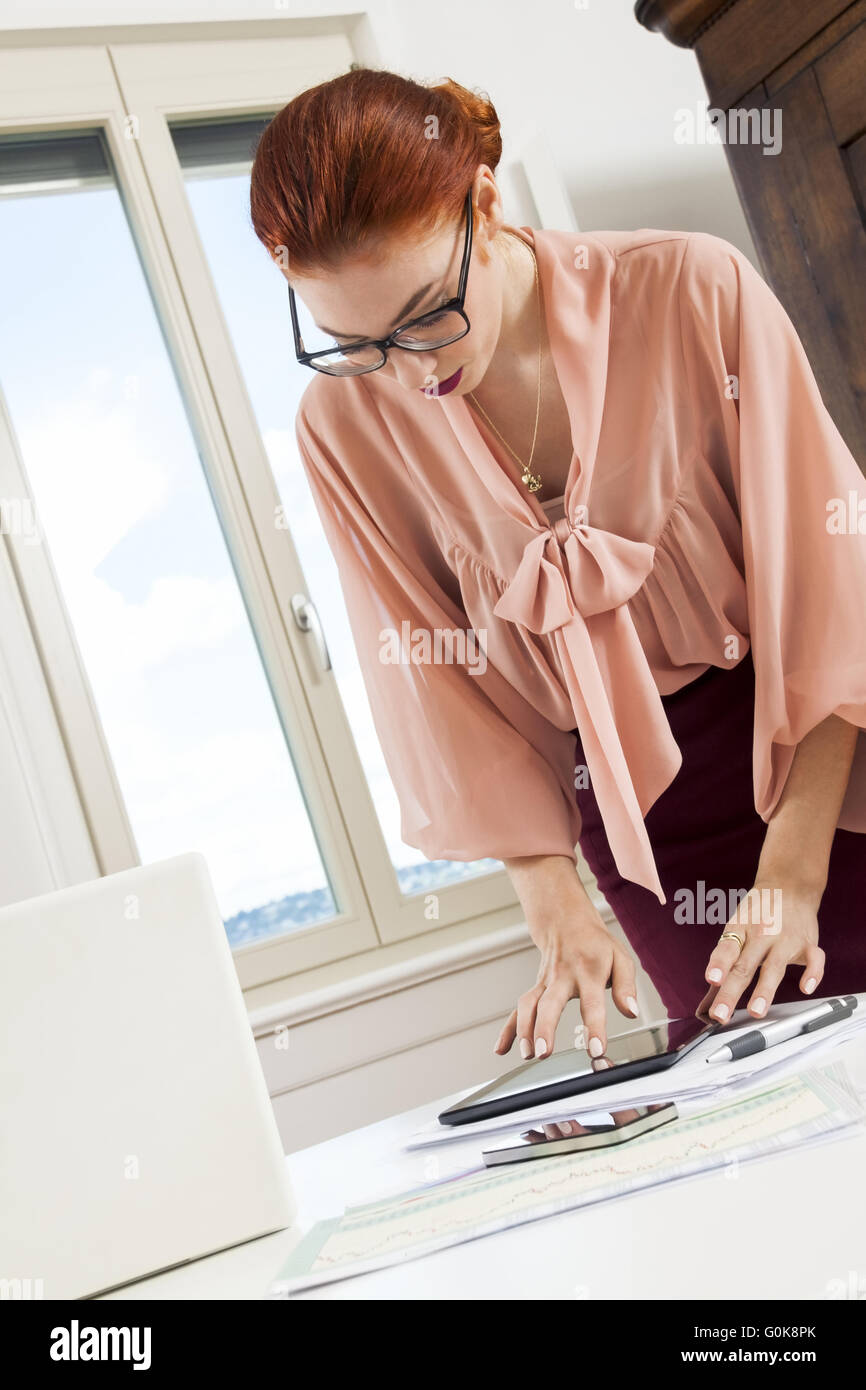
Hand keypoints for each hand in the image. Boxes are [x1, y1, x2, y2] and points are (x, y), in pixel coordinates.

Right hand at [494, 902, 639, 1060]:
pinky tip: (502, 1048)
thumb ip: (626, 987)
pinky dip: (508, 1029)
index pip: (592, 1003)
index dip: (594, 1027)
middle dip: (545, 1029)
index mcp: (588, 971)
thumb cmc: (596, 945)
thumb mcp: (620, 959)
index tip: (595, 1049)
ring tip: (528, 1054)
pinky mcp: (536, 988)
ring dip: (524, 1030)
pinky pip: (518, 1009)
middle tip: (544, 1052)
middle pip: (550, 1004)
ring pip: (529, 1005)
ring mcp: (545, 982)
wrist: (566, 921)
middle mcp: (562, 977)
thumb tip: (632, 1012)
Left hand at [697, 879, 824, 1022]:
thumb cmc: (759, 910)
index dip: (719, 963)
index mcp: (741, 928)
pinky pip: (814, 960)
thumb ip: (728, 955)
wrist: (789, 885)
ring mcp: (786, 939)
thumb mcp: (737, 924)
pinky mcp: (807, 943)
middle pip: (745, 965)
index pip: (727, 948)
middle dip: (731, 992)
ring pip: (774, 966)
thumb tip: (711, 989)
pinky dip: (813, 973)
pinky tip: (805, 987)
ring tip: (755, 1011)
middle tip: (721, 1015)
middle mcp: (762, 934)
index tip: (712, 980)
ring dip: (764, 990)